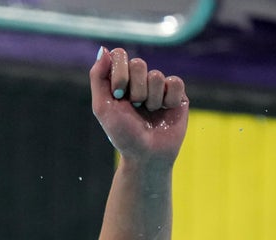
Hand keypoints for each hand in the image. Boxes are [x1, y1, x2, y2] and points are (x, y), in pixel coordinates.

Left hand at [90, 47, 188, 163]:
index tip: (118, 94)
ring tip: (149, 113)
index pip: (120, 54)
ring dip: (150, 99)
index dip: (120, 72)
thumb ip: (98, 77)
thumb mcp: (102, 107)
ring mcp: (158, 85)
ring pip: (156, 75)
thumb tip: (104, 48)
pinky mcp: (177, 93)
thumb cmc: (122, 134)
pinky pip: (174, 82)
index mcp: (119, 80)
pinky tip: (165, 111)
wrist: (146, 154)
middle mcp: (139, 79)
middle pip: (138, 63)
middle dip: (134, 90)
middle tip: (134, 107)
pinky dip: (167, 100)